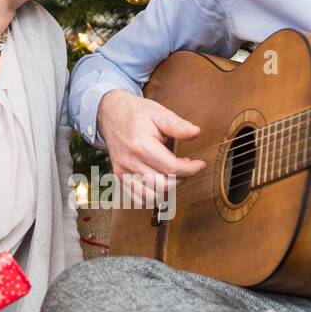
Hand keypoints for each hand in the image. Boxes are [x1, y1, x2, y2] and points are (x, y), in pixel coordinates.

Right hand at [96, 89, 205, 204]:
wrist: (111, 113)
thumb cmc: (136, 113)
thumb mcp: (159, 113)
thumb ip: (178, 125)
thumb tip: (196, 132)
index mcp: (141, 144)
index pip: (172, 168)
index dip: (191, 169)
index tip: (199, 164)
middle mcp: (130, 161)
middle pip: (163, 185)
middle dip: (181, 179)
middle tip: (186, 167)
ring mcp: (122, 171)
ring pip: (151, 196)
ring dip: (168, 190)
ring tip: (173, 175)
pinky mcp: (119, 177)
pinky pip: (137, 199)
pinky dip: (152, 196)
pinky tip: (159, 183)